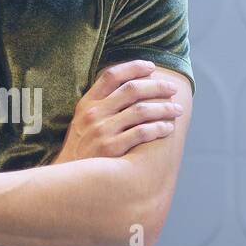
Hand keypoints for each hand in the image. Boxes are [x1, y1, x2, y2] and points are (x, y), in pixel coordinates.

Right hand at [52, 60, 182, 163]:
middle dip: (156, 87)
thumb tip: (128, 87)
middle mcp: (94, 114)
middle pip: (131, 90)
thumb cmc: (81, 148)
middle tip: (172, 88)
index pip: (111, 75)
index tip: (151, 67)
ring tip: (177, 110)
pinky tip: (168, 128)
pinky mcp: (111, 148)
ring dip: (164, 108)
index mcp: (87, 103)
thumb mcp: (81, 121)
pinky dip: (158, 128)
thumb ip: (100, 104)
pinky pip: (141, 133)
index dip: (133, 67)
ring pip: (141, 111)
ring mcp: (102, 131)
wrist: (69, 178)